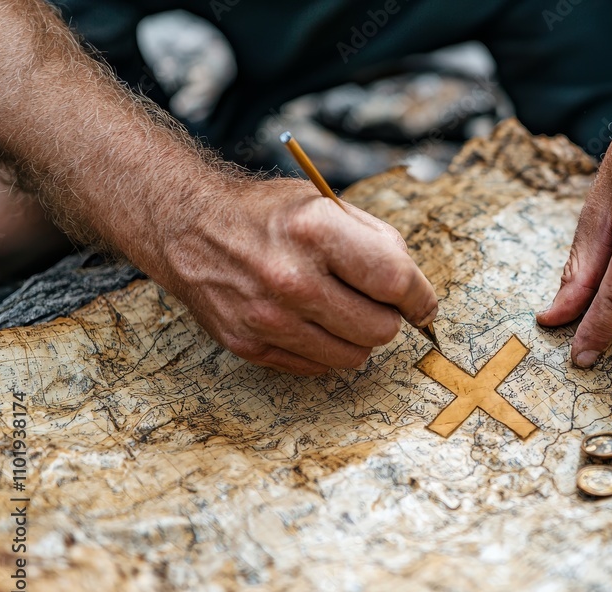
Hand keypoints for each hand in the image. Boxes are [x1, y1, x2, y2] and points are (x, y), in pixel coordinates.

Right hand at [154, 178, 437, 374]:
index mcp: (315, 231)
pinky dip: (324, 347)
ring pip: (353, 356)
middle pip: (380, 328)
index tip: (423, 305)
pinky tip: (308, 319)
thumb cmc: (270, 215)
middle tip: (369, 298)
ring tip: (338, 307)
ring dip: (357, 335)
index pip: (394, 281)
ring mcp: (267, 318)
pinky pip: (318, 366)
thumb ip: (378, 244)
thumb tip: (417, 295)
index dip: (420, 297)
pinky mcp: (249, 346)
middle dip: (386, 315)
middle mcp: (290, 279)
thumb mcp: (327, 205)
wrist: (188, 227)